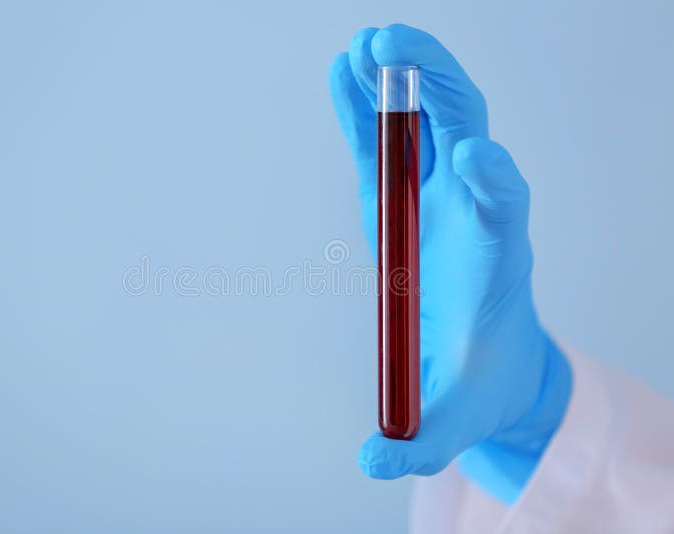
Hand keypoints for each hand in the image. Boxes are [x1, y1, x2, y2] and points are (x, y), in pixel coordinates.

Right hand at [329, 24, 571, 503]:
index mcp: (493, 261)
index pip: (504, 211)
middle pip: (468, 130)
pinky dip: (368, 108)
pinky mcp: (405, 196)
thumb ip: (420, 445)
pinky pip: (388, 142)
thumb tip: (374, 465)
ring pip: (430, 119)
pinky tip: (344, 74)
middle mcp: (472, 214)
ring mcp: (437, 196)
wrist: (492, 360)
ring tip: (364, 47)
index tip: (475, 159)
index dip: (492, 183)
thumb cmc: (477, 383)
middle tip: (391, 49)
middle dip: (437, 86)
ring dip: (402, 78)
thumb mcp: (454, 422)